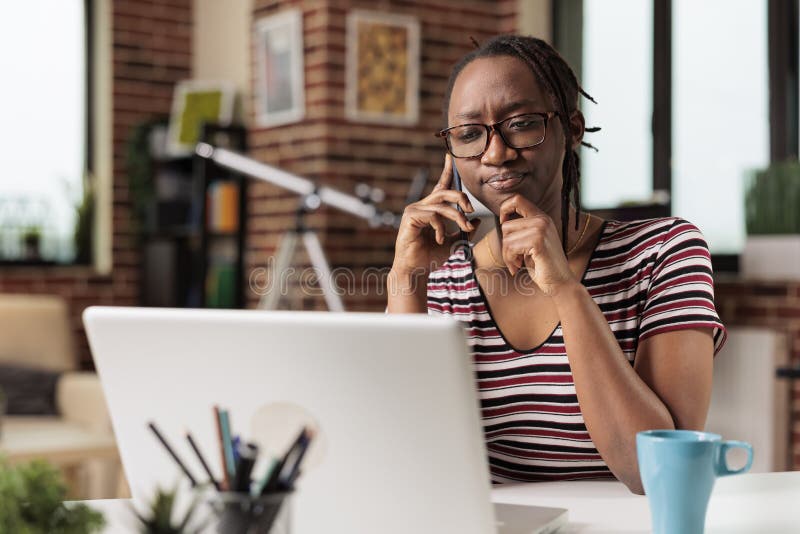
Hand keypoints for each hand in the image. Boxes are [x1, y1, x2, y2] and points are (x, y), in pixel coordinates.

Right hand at [391, 155, 481, 275]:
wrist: (415, 271)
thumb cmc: (430, 258)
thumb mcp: (454, 243)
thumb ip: (464, 231)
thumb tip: (477, 220)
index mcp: (430, 209)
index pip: (440, 187)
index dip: (446, 172)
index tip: (449, 157)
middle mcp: (421, 206)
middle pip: (445, 192)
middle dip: (462, 198)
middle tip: (471, 211)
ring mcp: (413, 210)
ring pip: (442, 205)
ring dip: (457, 217)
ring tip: (464, 230)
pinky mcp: (410, 217)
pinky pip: (432, 215)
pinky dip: (440, 227)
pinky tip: (439, 239)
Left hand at [498, 194, 578, 296]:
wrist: (560, 282)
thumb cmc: (544, 265)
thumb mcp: (532, 242)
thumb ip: (521, 229)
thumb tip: (502, 222)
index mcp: (541, 217)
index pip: (517, 199)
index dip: (504, 209)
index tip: (504, 224)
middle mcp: (542, 220)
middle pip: (506, 226)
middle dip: (505, 246)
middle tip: (515, 258)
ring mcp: (541, 229)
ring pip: (506, 239)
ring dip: (507, 255)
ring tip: (518, 263)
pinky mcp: (538, 242)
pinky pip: (511, 248)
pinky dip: (511, 260)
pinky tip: (519, 266)